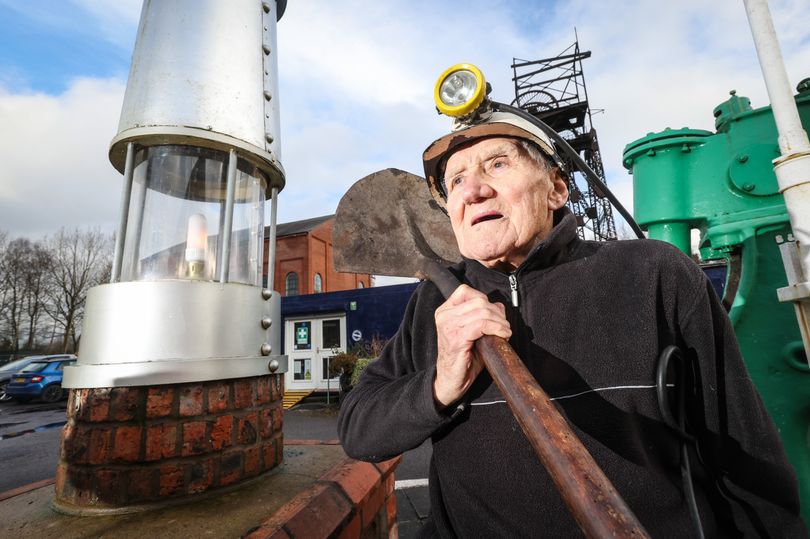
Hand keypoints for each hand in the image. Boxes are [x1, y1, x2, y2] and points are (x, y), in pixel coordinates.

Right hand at [433, 284, 511, 408]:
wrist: (450, 381)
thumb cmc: (463, 358)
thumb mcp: (473, 332)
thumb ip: (483, 316)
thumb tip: (499, 306)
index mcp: (445, 311)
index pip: (466, 291)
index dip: (484, 299)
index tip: (494, 314)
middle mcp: (444, 316)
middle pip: (479, 301)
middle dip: (497, 313)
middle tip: (504, 327)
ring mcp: (449, 327)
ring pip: (483, 311)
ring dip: (500, 322)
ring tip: (505, 332)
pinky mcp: (457, 339)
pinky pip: (482, 324)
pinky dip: (497, 328)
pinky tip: (503, 336)